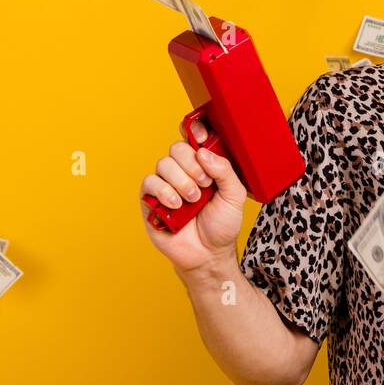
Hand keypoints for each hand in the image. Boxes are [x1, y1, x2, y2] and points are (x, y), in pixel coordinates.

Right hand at [139, 120, 247, 274]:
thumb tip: (204, 153)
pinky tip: (176, 206)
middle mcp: (183, 171)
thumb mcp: (234, 195)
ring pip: (164, 163)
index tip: (202, 138)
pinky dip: (164, 192)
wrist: (208, 254)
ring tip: (193, 200)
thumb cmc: (222, 224)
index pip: (194, 138)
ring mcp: (166, 184)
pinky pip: (150, 182)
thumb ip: (224, 170)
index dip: (195, 130)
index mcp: (204, 166)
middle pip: (177, 148)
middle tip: (204, 184)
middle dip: (192, 164)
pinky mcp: (151, 200)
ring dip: (181, 181)